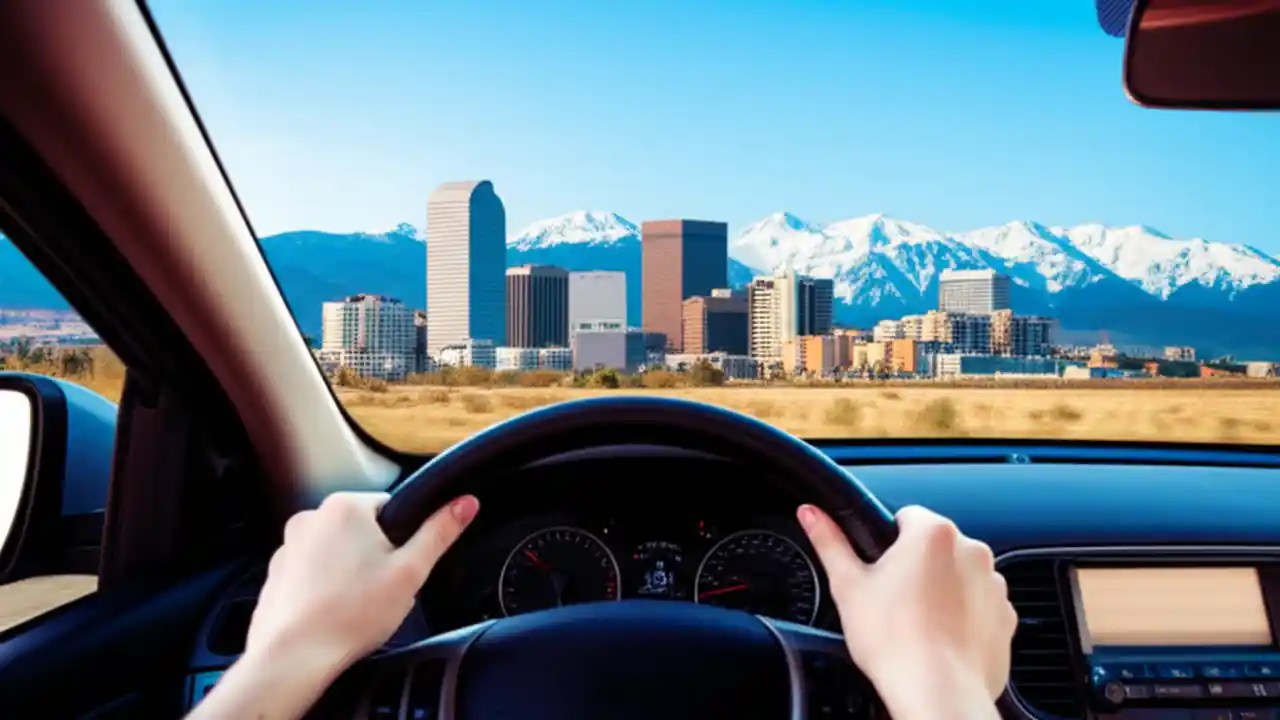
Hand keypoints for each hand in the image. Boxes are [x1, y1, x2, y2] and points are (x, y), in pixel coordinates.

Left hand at [189, 492, 478, 719]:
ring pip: (336, 552)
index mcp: (345, 506)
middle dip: (375, 556)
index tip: (400, 567)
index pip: (389, 507)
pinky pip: (311, 573)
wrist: (294, 656)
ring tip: (355, 605)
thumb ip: (439, 533)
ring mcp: (288, 546)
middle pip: (361, 530)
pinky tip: (332, 612)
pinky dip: (324, 588)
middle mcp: (310, 517)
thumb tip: (466, 503)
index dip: (402, 539)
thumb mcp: (410, 572)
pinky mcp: (276, 573)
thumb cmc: (352, 613)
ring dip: (348, 572)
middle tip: (381, 589)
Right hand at [797, 504, 1015, 719]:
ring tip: (916, 623)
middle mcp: (972, 551)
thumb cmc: (894, 642)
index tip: (878, 569)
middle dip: (916, 566)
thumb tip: (811, 514)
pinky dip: (963, 617)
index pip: (905, 517)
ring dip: (942, 589)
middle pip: (935, 546)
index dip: (886, 543)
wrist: (937, 693)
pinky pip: (980, 606)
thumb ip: (830, 542)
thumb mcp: (848, 586)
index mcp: (932, 533)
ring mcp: (994, 585)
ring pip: (959, 575)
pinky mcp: (1006, 617)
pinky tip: (939, 637)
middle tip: (892, 600)